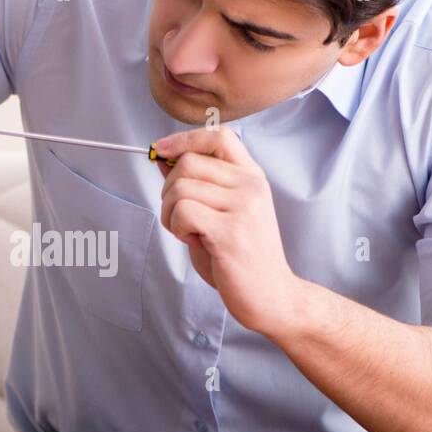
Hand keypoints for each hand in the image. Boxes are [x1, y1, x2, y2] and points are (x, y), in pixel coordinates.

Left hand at [153, 126, 298, 334]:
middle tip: (180, 216)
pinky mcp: (230, 231)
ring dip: (170, 213)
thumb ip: (195, 184)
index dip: (183, 139)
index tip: (160, 150)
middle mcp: (250, 186)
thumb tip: (161, 158)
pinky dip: (177, 227)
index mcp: (251, 176)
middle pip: (188, 163)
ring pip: (180, 188)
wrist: (272, 296)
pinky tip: (194, 240)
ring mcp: (243, 207)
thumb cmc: (243, 257)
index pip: (217, 135)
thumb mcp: (219, 212)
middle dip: (168, 189)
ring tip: (189, 232)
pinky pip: (183, 212)